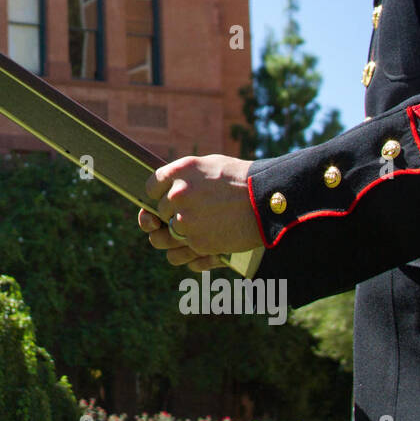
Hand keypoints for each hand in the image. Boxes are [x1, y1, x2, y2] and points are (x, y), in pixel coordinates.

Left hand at [139, 155, 264, 269]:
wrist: (269, 201)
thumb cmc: (242, 180)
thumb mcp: (209, 165)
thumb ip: (183, 177)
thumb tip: (165, 190)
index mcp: (180, 172)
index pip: (150, 187)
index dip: (157, 194)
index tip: (165, 197)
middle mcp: (178, 195)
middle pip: (158, 213)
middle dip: (170, 216)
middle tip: (188, 215)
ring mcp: (185, 221)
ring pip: (161, 239)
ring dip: (173, 239)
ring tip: (188, 236)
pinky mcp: (197, 243)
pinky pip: (179, 255)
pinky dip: (189, 254)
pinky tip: (201, 245)